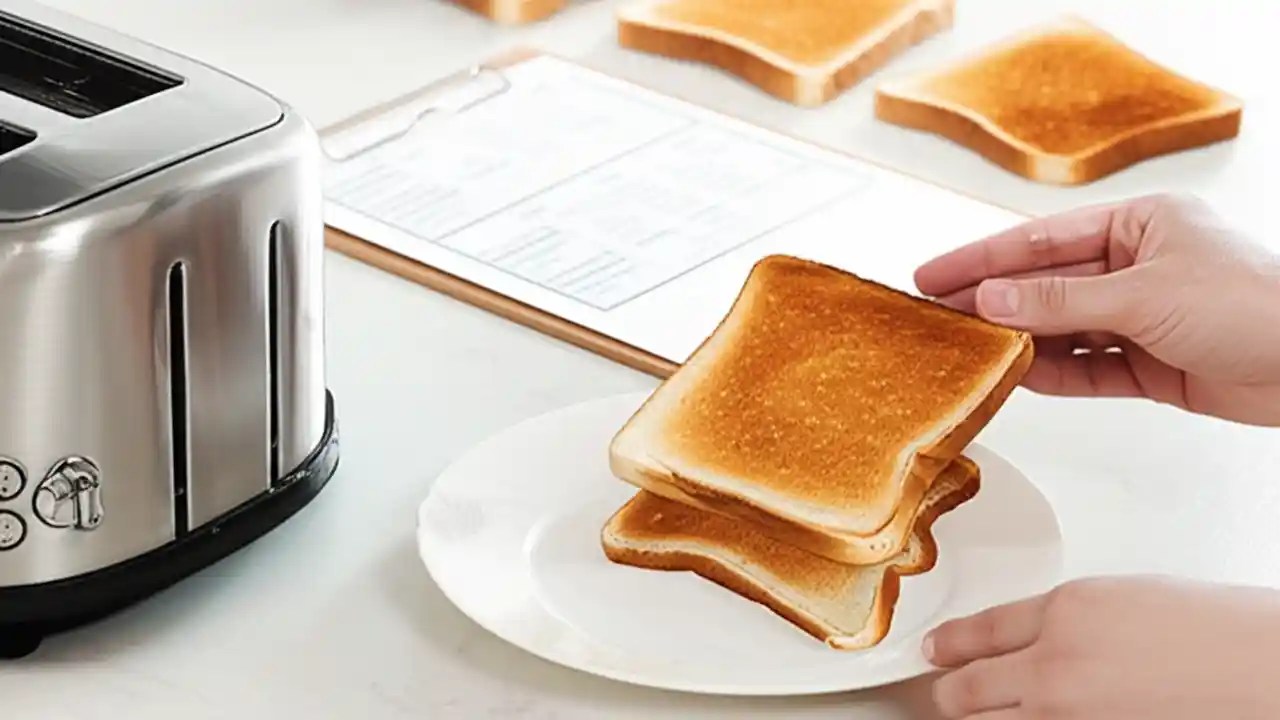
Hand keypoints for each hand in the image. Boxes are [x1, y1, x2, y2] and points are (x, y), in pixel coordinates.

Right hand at [914, 193, 1279, 425]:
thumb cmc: (1252, 304)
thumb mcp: (1143, 293)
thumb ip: (1060, 300)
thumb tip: (990, 300)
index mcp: (1141, 224)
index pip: (1043, 239)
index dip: (983, 258)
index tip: (933, 275)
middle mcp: (1139, 266)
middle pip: (1048, 285)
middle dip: (992, 302)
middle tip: (936, 317)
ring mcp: (1145, 317)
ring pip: (1065, 329)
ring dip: (1020, 341)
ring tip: (965, 351)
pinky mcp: (1155, 365)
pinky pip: (1091, 368)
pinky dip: (1055, 374)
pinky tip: (1017, 376)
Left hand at [925, 576, 1279, 718]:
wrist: (1266, 674)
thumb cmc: (1217, 632)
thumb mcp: (1125, 599)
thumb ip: (1067, 618)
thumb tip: (1034, 637)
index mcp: (1065, 613)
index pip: (978, 632)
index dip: (948, 644)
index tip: (935, 651)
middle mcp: (1055, 669)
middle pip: (964, 691)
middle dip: (951, 692)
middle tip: (949, 691)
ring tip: (980, 713)